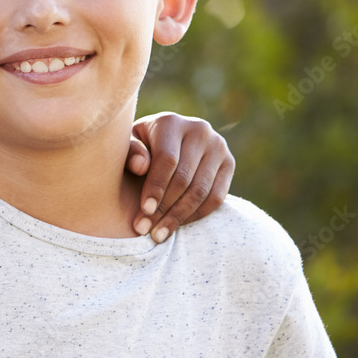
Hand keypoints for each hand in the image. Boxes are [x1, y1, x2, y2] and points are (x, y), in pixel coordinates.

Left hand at [127, 112, 234, 242]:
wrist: (164, 140)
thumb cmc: (139, 146)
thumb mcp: (128, 145)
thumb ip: (131, 153)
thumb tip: (140, 166)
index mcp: (170, 123)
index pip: (167, 160)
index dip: (156, 188)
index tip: (143, 212)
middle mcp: (199, 130)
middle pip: (184, 179)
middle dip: (164, 209)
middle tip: (146, 230)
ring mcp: (217, 146)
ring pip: (201, 191)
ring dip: (179, 217)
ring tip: (159, 235)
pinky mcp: (229, 162)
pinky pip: (216, 197)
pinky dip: (196, 215)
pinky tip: (177, 225)